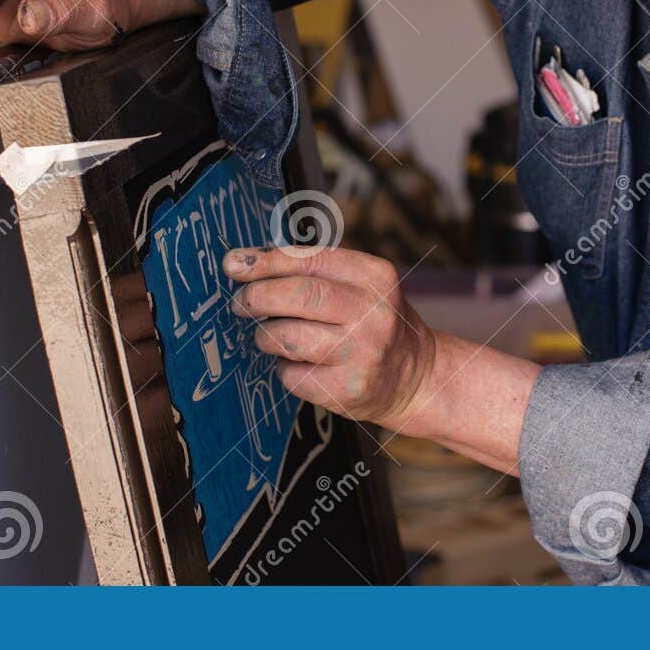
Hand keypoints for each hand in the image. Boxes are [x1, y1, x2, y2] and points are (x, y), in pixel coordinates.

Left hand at [224, 245, 437, 432]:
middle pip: (298, 295)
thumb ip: (313, 271)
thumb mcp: (361, 286)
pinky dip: (284, 368)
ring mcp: (361, 353)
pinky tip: (301, 365)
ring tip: (271, 336)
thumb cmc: (374, 323)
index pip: (310, 259)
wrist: (416, 377)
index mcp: (375, 276)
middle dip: (256, 297)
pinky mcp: (345, 389)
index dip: (265, 261)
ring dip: (265, 336)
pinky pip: (291, 374)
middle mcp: (372, 312)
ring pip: (286, 337)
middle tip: (240, 303)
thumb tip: (244, 264)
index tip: (233, 264)